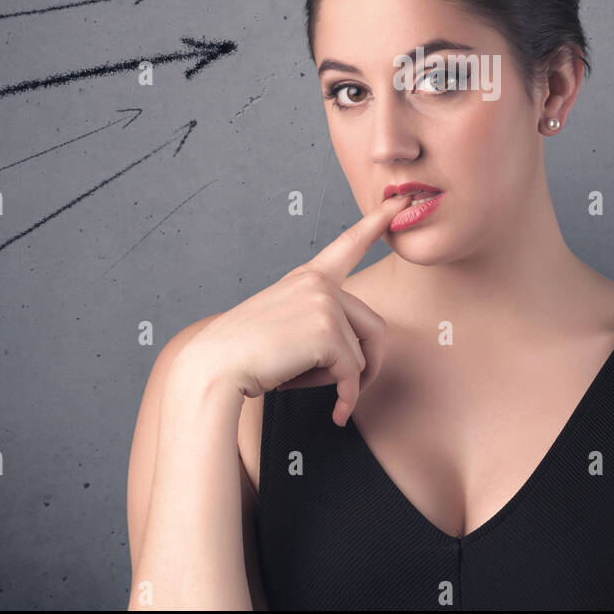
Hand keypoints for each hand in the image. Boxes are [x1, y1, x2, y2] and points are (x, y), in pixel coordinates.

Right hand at [178, 193, 411, 426]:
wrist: (214, 367)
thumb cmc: (247, 357)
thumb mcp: (286, 328)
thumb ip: (322, 327)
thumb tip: (360, 360)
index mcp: (307, 279)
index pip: (348, 245)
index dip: (377, 222)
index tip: (399, 201)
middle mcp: (318, 284)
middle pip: (374, 327)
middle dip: (368, 365)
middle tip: (350, 393)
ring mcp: (324, 303)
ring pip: (364, 353)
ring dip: (348, 383)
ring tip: (324, 396)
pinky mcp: (327, 331)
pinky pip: (353, 373)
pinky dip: (347, 398)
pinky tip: (335, 412)